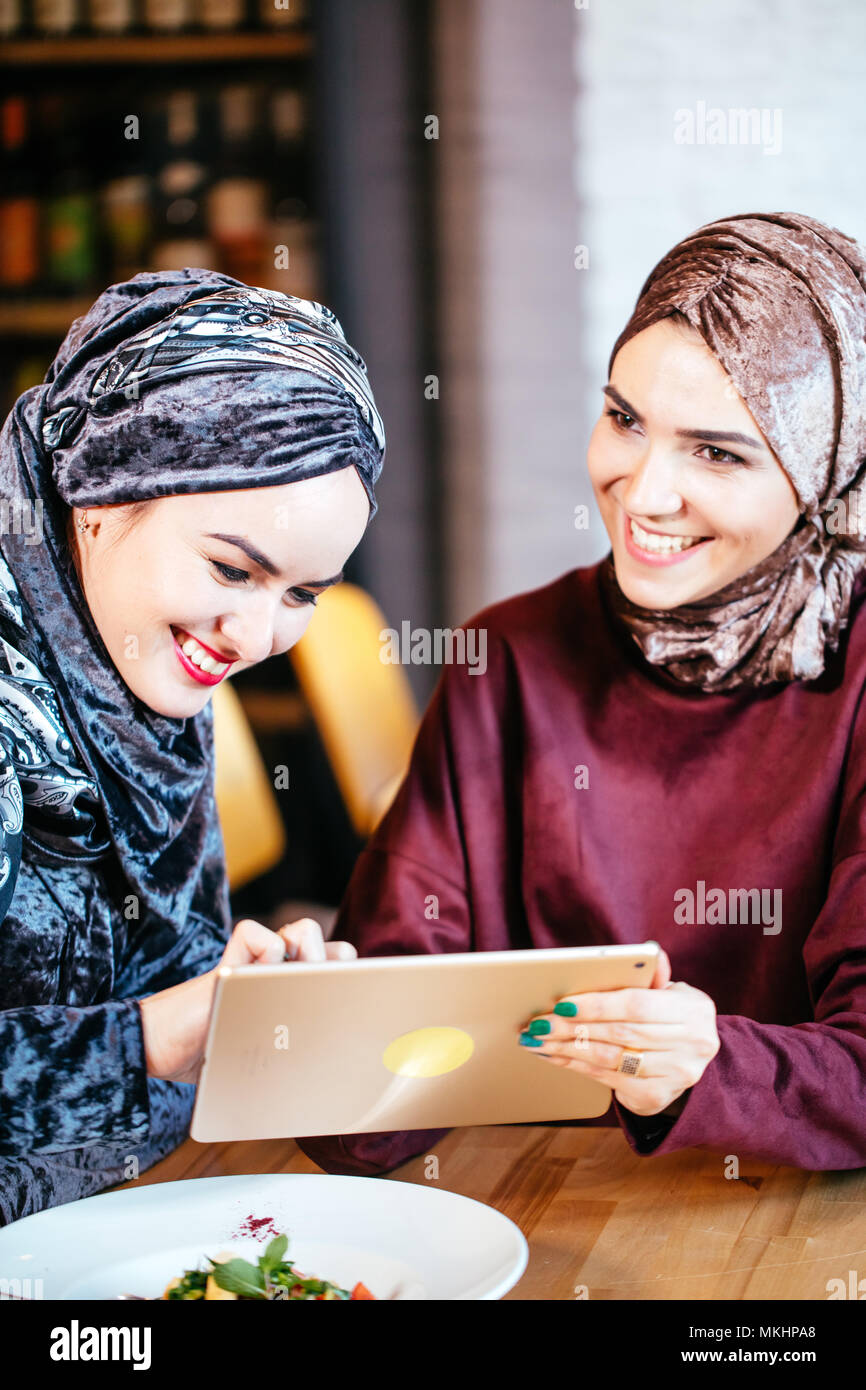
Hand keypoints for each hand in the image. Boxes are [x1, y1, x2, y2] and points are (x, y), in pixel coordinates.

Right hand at [140, 917, 356, 1084]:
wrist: (160, 1052)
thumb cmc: (211, 1061)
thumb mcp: (267, 1065)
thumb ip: (295, 1062)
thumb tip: (338, 1096)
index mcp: (294, 996)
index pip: (343, 976)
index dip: (355, 985)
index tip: (353, 1011)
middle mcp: (282, 973)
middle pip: (337, 950)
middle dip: (337, 973)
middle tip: (318, 1000)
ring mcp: (258, 963)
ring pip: (305, 930)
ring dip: (308, 957)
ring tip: (292, 985)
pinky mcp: (231, 958)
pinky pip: (262, 937)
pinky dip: (264, 956)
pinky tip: (249, 978)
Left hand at [516, 948, 719, 1116]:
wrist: (692, 1061)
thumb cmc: (671, 1017)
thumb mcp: (671, 992)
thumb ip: (654, 974)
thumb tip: (647, 950)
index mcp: (692, 1010)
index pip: (636, 1005)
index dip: (597, 1005)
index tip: (561, 1004)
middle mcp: (691, 1044)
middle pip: (619, 1033)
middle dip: (572, 1027)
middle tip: (537, 1023)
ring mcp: (676, 1074)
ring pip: (610, 1059)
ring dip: (568, 1049)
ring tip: (537, 1040)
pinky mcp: (656, 1097)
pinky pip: (608, 1080)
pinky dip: (578, 1067)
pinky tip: (556, 1056)